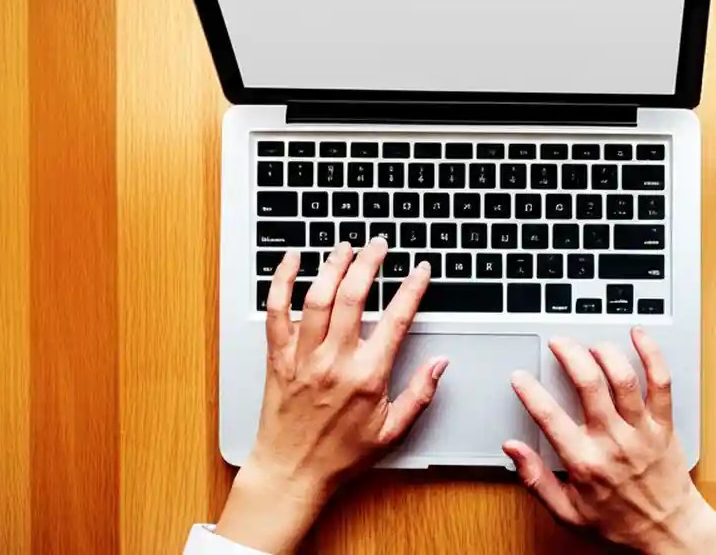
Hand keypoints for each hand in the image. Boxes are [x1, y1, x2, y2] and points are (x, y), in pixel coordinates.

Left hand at [216, 239, 446, 551]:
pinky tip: (291, 260)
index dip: (412, 289)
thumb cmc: (340, 455)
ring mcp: (303, 356)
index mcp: (367, 377)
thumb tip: (440, 364)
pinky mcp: (278, 357)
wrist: (292, 472)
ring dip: (333, 265)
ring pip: (317, 297)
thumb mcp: (392, 431)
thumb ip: (420, 394)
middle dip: (370, 262)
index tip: (421, 270)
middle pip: (353, 296)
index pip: (396, 319)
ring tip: (346, 247)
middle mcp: (334, 361)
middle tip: (380, 244)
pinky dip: (281, 281)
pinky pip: (275, 311)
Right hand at [504, 329, 715, 554]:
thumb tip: (513, 450)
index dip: (530, 392)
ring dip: (604, 352)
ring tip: (589, 343)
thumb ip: (537, 480)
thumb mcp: (568, 514)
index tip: (519, 377)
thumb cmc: (620, 524)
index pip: (550, 417)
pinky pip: (661, 383)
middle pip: (589, 384)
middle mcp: (613, 441)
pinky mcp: (664, 424)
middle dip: (569, 355)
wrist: (668, 532)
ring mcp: (642, 430)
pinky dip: (652, 354)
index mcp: (586, 462)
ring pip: (623, 378)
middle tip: (557, 344)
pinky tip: (639, 336)